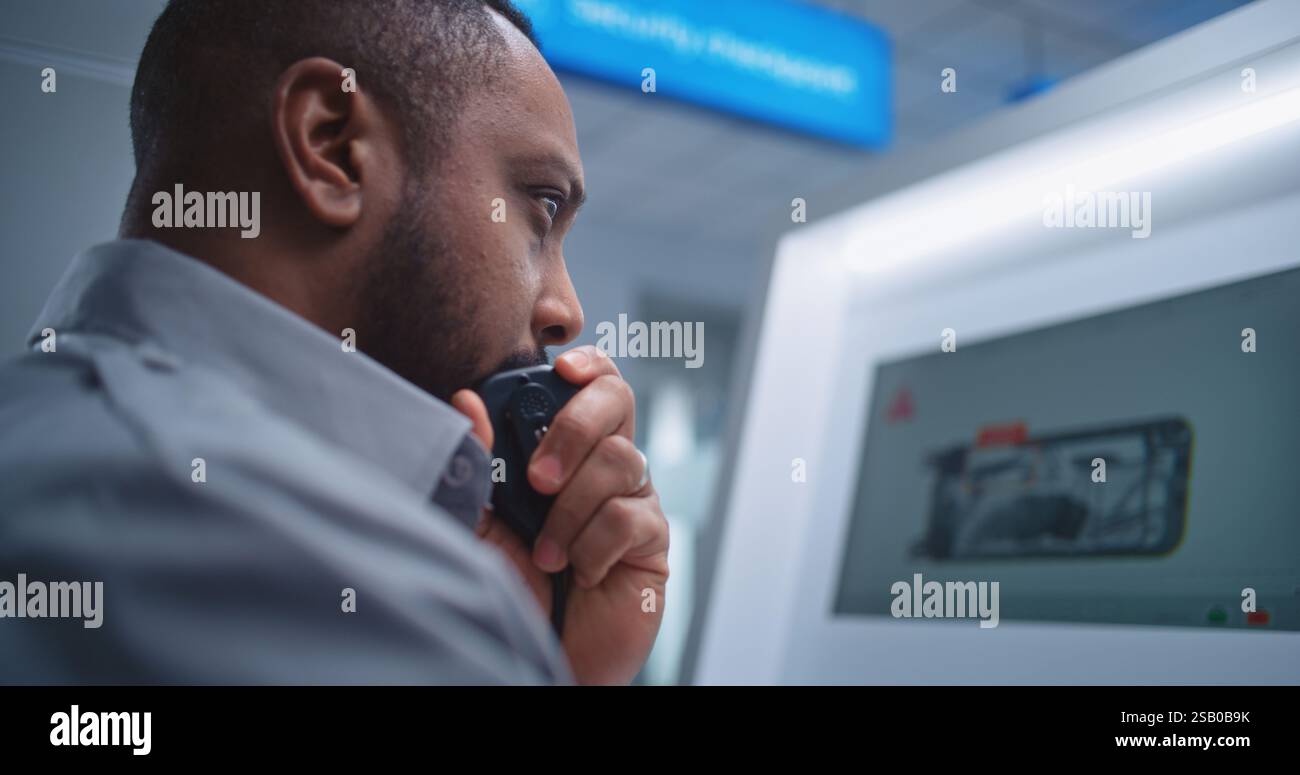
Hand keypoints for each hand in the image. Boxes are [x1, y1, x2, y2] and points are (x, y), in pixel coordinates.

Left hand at [451, 346, 668, 684]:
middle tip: (536, 479)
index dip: (588, 365)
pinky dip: (593, 547)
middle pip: (616, 401)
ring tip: (547, 555)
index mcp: (564, 447)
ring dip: (570, 511)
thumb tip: (466, 398)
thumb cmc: (505, 581)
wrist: (534, 649)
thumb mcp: (477, 516)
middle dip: (574, 430)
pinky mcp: (651, 538)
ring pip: (617, 461)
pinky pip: (629, 516)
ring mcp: (632, 496)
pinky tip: (581, 572)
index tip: (563, 371)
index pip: (591, 383)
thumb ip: (475, 460)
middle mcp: (602, 463)